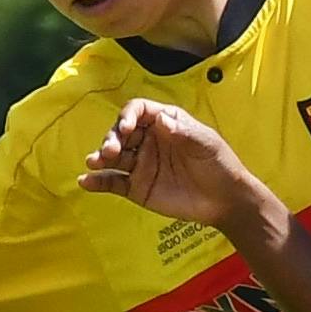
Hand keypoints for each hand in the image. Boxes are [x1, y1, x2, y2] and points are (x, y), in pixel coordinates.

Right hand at [81, 100, 261, 231]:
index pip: (138, 111)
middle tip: (111, 151)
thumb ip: (183, 131)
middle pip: (120, 133)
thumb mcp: (205, 143)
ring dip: (100, 157)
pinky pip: (113, 182)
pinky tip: (86, 182)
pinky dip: (97, 182)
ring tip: (94, 162)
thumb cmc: (218, 164)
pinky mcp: (136, 187)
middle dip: (112, 138)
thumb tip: (160, 119)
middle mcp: (147, 140)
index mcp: (163, 123)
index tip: (127, 127)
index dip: (129, 116)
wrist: (224, 200)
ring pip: (113, 157)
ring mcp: (140, 164)